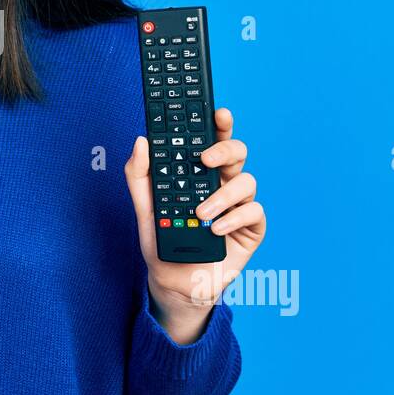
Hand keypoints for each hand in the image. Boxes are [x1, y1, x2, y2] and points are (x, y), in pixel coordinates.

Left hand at [125, 106, 266, 315]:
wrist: (173, 282)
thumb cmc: (162, 241)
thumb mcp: (143, 207)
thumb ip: (139, 175)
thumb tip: (141, 141)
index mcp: (201, 174)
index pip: (213, 141)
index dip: (220, 124)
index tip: (218, 113)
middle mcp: (223, 184)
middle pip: (237, 153)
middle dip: (226, 149)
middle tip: (205, 159)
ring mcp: (239, 205)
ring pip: (247, 181)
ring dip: (222, 194)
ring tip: (201, 212)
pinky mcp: (250, 229)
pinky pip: (254, 212)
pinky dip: (234, 218)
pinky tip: (215, 229)